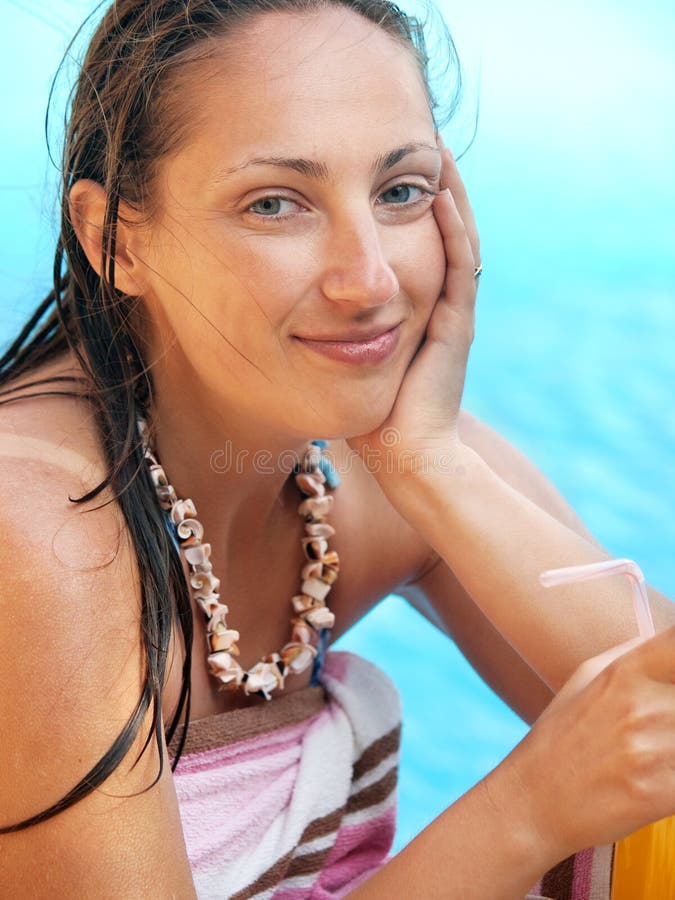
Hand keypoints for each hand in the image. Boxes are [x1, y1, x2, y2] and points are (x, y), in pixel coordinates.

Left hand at [347, 144, 480, 471]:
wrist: (403, 457)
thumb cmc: (369, 418)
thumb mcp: (341, 361)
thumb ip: (326, 332)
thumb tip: (284, 308)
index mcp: (413, 310)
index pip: (414, 243)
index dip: (401, 204)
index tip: (381, 166)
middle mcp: (437, 305)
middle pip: (441, 231)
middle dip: (428, 186)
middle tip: (417, 141)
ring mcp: (451, 313)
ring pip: (458, 238)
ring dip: (447, 192)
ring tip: (434, 148)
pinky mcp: (457, 325)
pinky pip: (459, 264)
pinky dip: (451, 227)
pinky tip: (437, 192)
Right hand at [506, 625, 674, 858]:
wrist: (535, 802)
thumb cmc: (561, 736)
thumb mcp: (587, 677)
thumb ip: (636, 654)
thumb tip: (668, 638)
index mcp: (629, 670)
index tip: (674, 673)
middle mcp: (646, 705)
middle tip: (663, 721)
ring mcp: (657, 751)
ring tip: (657, 751)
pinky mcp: (664, 794)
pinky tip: (659, 776)